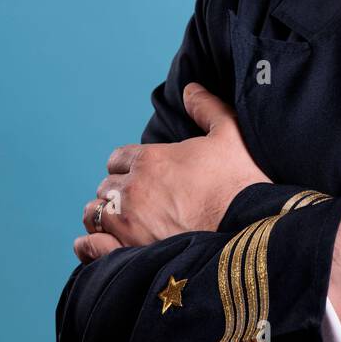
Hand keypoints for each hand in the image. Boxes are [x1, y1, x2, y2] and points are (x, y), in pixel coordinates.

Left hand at [74, 82, 269, 261]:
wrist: (250, 229)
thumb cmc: (241, 182)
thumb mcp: (229, 133)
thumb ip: (206, 108)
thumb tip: (191, 87)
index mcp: (150, 160)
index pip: (118, 159)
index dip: (129, 166)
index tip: (144, 176)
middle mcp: (131, 190)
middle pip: (105, 187)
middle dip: (118, 192)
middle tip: (140, 203)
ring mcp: (126, 224)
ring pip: (93, 214)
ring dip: (104, 216)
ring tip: (121, 223)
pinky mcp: (128, 253)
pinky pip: (90, 247)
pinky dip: (90, 246)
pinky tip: (98, 246)